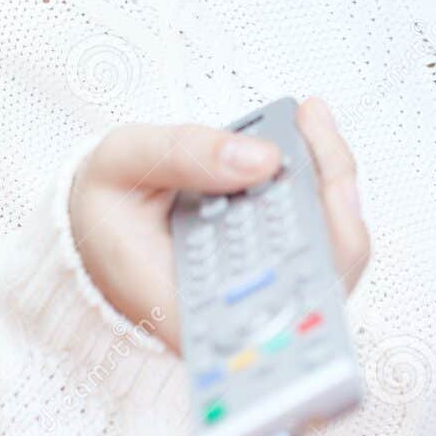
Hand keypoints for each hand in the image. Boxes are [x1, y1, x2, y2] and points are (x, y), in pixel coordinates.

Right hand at [67, 96, 369, 354]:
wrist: (101, 222)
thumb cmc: (110, 206)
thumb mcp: (124, 163)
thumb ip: (185, 155)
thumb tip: (264, 159)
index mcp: (186, 311)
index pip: (272, 309)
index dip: (313, 268)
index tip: (318, 195)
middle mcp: (238, 317)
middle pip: (322, 275)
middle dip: (330, 191)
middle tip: (311, 122)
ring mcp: (265, 295)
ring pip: (334, 253)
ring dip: (332, 181)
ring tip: (310, 118)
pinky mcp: (279, 270)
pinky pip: (324, 235)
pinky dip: (321, 184)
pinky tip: (307, 136)